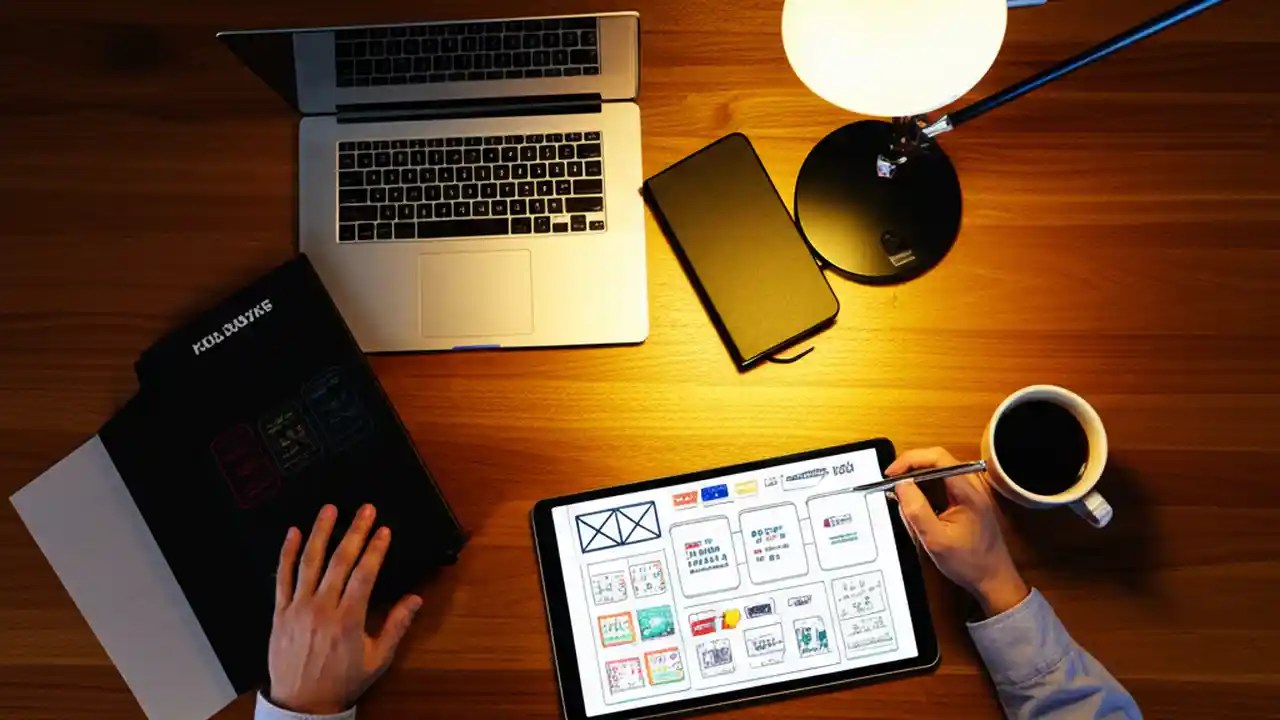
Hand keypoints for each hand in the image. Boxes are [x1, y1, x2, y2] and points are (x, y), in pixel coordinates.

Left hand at [268, 504, 422, 713]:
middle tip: (366, 509)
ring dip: (321, 532)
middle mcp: (322, 609)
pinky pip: (282, 577)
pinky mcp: (280, 613)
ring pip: (309, 562)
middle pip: (340, 561)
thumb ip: (396, 626)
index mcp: (348, 620)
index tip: (384, 530)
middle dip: (355, 531)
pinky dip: (286, 553)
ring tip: (330, 509)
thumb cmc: (341, 682)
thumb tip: (415, 599)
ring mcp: (298, 608)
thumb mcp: (377, 659)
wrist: (302, 705)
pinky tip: (293, 533)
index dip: (376, 549)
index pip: (364, 574)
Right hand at [888, 448, 1028, 616]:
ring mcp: (971, 492)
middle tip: (890, 482)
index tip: (890, 474)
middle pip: (937, 460)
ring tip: (900, 494)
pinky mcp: (967, 500)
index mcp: (967, 491)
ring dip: (917, 479)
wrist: (994, 580)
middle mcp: (972, 486)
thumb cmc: (969, 563)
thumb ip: (916, 510)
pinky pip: (942, 485)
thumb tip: (900, 485)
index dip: (909, 460)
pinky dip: (925, 489)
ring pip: (938, 472)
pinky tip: (915, 505)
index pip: (937, 458)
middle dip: (910, 468)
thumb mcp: (935, 539)